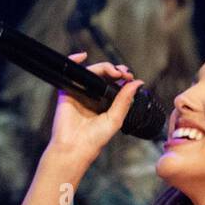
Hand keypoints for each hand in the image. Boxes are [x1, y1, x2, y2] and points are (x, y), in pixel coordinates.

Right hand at [46, 53, 144, 167]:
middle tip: (123, 73)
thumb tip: (137, 83)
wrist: (74, 148)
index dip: (122, 78)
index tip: (130, 77)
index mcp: (104, 104)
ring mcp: (80, 93)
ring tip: (114, 71)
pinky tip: (82, 56)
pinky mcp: (67, 91)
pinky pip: (71, 72)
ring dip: (103, 67)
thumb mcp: (115, 119)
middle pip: (104, 76)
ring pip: (91, 72)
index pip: (114, 85)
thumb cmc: (94, 140)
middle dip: (115, 70)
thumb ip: (124, 100)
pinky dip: (74, 60)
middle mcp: (92, 97)